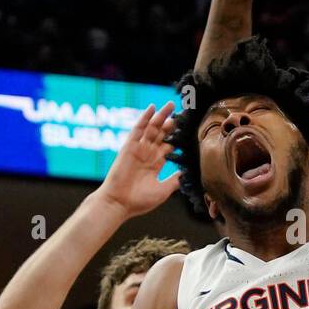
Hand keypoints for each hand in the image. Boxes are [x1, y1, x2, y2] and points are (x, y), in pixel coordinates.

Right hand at [99, 101, 179, 215]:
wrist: (119, 203)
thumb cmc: (139, 201)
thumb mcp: (163, 190)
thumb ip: (175, 180)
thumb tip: (188, 173)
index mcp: (156, 163)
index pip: (170, 145)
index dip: (178, 136)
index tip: (189, 127)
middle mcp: (148, 154)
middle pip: (162, 134)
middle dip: (172, 123)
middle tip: (183, 112)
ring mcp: (139, 149)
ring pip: (152, 128)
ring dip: (161, 116)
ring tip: (171, 105)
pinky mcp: (129, 147)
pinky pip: (137, 129)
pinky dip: (144, 118)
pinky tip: (152, 108)